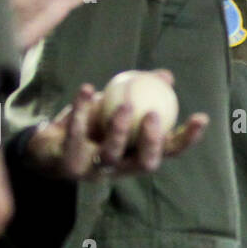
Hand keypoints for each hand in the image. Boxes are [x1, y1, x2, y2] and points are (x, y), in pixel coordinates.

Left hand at [23, 74, 207, 180]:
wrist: (47, 145)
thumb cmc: (90, 125)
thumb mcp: (118, 106)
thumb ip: (143, 91)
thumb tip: (166, 76)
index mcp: (138, 156)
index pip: (169, 151)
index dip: (186, 138)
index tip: (200, 117)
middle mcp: (121, 169)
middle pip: (145, 163)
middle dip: (152, 142)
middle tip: (154, 115)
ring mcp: (95, 171)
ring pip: (111, 154)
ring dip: (118, 129)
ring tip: (124, 104)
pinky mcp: (69, 167)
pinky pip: (77, 138)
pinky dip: (82, 111)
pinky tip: (87, 89)